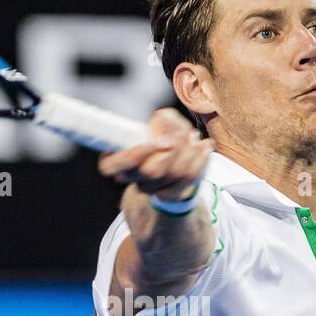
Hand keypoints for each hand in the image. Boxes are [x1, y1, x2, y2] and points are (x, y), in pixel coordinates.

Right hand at [97, 108, 213, 200]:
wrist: (176, 157)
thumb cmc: (162, 135)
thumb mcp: (158, 121)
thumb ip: (161, 122)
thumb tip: (167, 128)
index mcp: (118, 160)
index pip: (112, 166)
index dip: (131, 157)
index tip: (149, 143)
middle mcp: (134, 178)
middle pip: (152, 172)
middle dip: (172, 146)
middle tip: (181, 131)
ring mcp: (154, 189)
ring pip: (175, 173)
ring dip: (189, 149)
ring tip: (192, 135)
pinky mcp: (174, 194)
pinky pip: (191, 177)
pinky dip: (201, 157)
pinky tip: (203, 145)